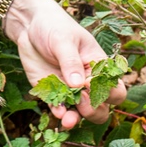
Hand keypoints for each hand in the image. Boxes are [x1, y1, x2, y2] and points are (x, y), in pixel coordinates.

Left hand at [0, 0, 126, 128]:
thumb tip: (79, 85)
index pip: (115, 89)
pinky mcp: (52, 93)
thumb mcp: (63, 39)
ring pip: (80, 113)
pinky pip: (59, 108)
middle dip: (94, 110)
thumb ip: (71, 60)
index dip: (107, 93)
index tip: (90, 85)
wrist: (30, 27)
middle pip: (101, 107)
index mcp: (99, 67)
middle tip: (80, 101)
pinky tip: (57, 112)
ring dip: (76, 118)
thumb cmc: (54, 27)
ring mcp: (70, 90)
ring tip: (68, 120)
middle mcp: (87, 83)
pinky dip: (59, 113)